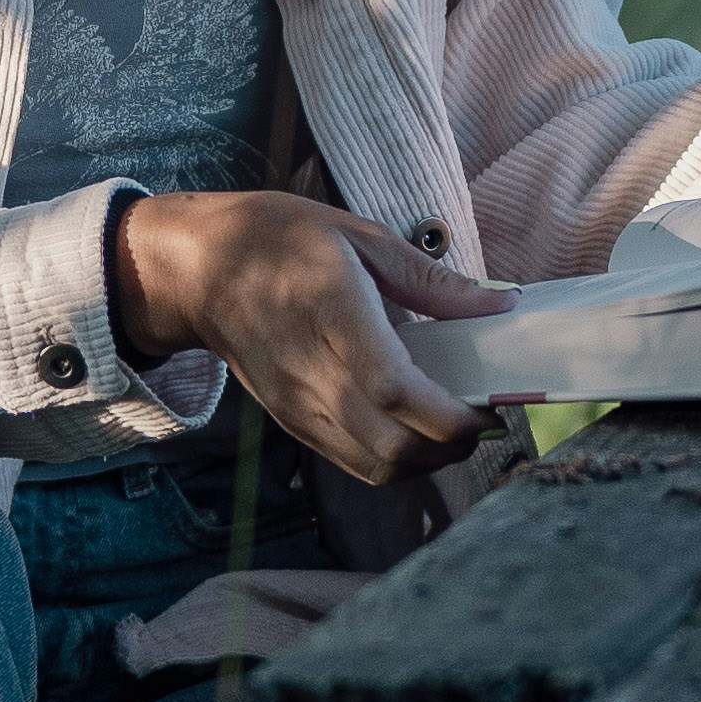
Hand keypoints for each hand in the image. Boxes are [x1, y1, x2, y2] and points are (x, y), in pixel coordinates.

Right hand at [105, 188, 514, 483]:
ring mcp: (297, 403)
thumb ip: (431, 280)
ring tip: (451, 429)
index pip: (393, 387)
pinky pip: (352, 462)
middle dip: (450, 446)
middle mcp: (310, 369)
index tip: (489, 407)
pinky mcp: (291, 420)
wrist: (200, 270)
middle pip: (390, 444)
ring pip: (375, 465)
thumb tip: (499, 303)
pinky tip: (413, 432)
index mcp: (332, 312)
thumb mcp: (360, 236)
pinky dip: (394, 461)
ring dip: (426, 461)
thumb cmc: (280, 240)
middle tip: (481, 419)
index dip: (448, 413)